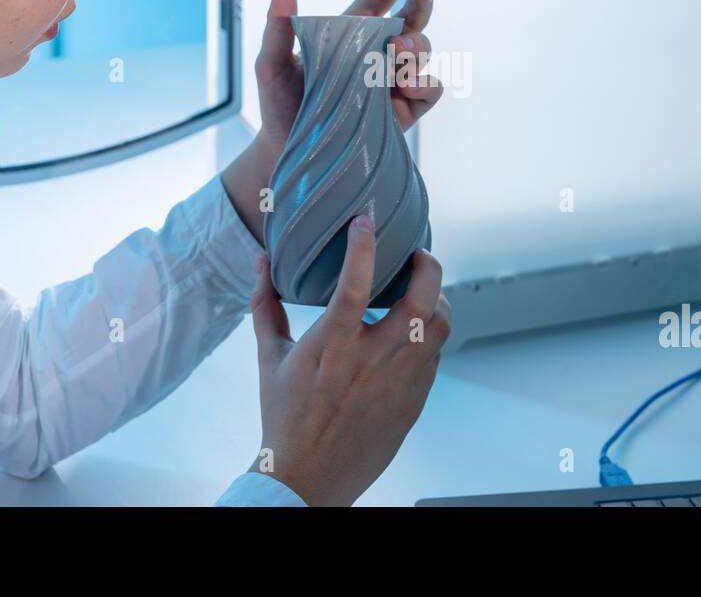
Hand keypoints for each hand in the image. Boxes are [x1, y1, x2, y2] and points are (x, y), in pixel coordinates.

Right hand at [247, 214, 450, 505]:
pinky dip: (427, 336)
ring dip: (435, 302)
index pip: (355, 284)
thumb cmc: (285, 417)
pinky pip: (433, 356)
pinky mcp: (414, 401)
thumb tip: (262, 262)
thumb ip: (266, 305)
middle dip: (428, 267)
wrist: (308, 478)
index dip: (363, 246)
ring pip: (438, 326)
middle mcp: (372, 361)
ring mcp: (399, 382)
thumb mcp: (270, 358)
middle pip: (421, 301)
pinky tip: (411, 333)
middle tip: (419, 255)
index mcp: (333, 347)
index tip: (365, 221)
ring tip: (420, 292)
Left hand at [252, 0, 442, 156]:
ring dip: (418, 46)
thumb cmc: (280, 104)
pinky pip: (430, 90)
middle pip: (412, 20)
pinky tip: (408, 86)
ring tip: (398, 52)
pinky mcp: (405, 110)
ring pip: (424, 52)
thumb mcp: (272, 64)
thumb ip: (279, 25)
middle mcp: (377, 53)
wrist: (290, 151)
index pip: (377, 0)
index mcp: (350, 34)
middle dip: (421, 3)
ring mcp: (394, 81)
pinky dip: (425, 84)